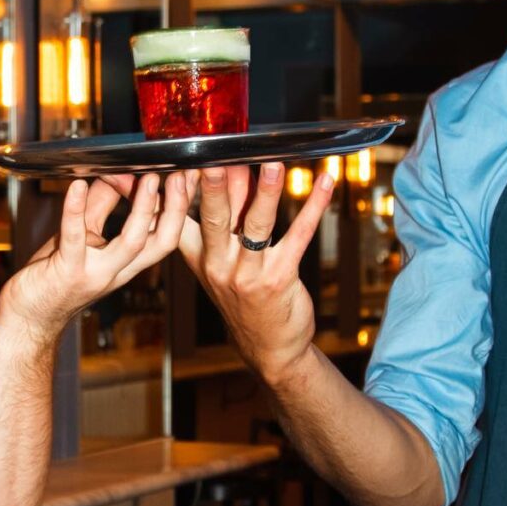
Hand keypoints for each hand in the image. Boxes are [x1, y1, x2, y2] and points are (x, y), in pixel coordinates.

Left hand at [0, 171, 189, 346]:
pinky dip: (75, 210)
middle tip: (183, 177)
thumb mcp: (83, 234)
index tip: (186, 178)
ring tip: (148, 180)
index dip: (178, 207)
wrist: (29, 318)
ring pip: (131, 243)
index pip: (163, 234)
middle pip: (162, 243)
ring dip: (142, 210)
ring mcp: (95, 273)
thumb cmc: (54, 276)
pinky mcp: (67, 271)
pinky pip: (74, 237)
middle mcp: (118, 271)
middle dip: (176, 209)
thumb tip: (119, 174)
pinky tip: (76, 186)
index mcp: (126, 262)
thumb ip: (102, 202)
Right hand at [180, 161, 335, 384]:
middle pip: (214, 218)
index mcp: (198, 256)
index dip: (181, 190)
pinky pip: (297, 237)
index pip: (183, 219)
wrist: (268, 348)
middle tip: (214, 159)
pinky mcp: (279, 278)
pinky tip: (325, 182)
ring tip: (274, 164)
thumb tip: (231, 166)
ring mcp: (248, 274)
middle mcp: (218, 264)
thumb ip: (226, 214)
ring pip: (256, 226)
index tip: (185, 157)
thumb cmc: (244, 296)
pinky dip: (313, 207)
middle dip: (213, 188)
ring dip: (266, 193)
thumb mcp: (223, 260)